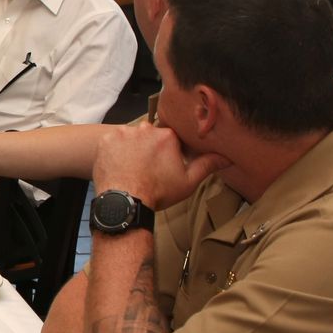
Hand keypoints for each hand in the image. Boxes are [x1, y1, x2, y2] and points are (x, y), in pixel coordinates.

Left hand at [92, 121, 227, 209]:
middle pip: (149, 136)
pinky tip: (119, 166)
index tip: (164, 165)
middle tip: (147, 168)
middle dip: (149, 148)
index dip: (168, 152)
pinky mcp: (106, 140)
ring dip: (131, 148)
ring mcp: (123, 133)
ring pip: (130, 137)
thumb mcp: (188, 181)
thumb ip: (207, 165)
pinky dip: (115, 151)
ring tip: (132, 168)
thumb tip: (226, 158)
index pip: (170, 138)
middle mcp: (145, 129)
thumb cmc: (156, 192)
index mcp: (167, 136)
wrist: (125, 202)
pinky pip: (112, 142)